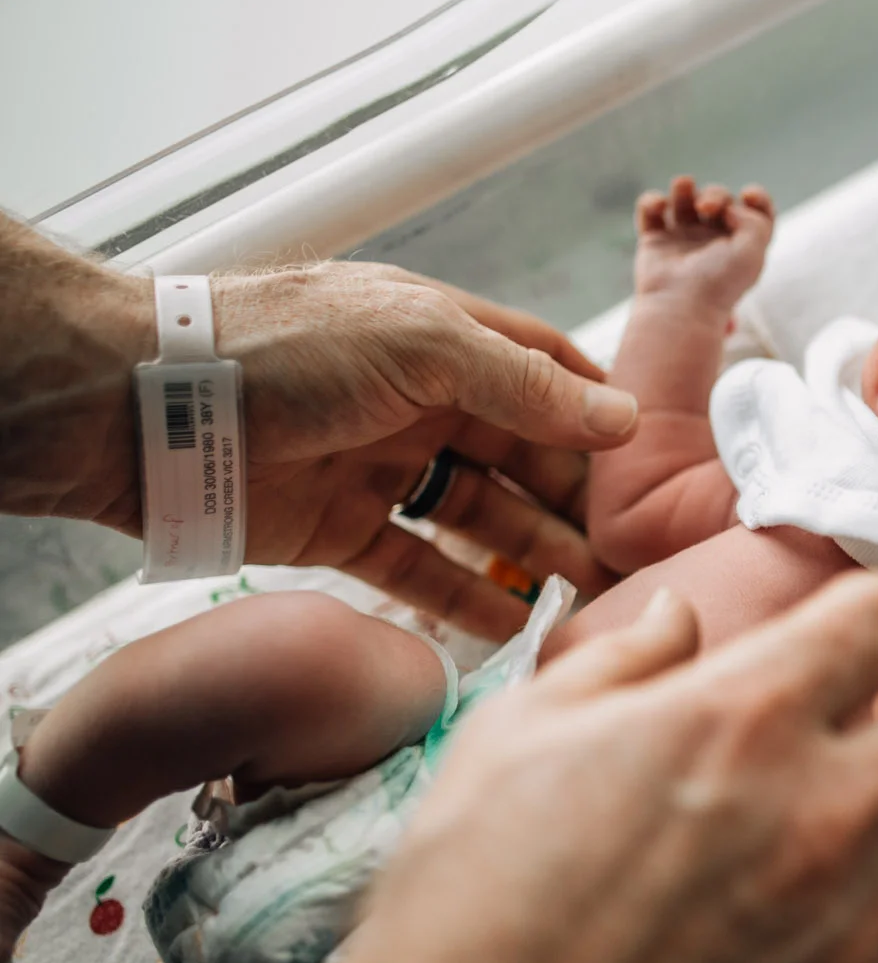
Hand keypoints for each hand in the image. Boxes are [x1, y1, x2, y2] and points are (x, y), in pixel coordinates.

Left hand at [4, 219, 631, 633]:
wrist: (146, 407)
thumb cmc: (286, 349)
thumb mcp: (422, 346)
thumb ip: (524, 387)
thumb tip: (622, 418)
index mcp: (442, 338)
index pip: (543, 370)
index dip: (596, 410)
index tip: (647, 460)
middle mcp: (419, 400)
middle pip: (521, 451)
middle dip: (575, 497)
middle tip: (629, 549)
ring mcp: (382, 466)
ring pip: (479, 513)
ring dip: (533, 550)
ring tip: (586, 593)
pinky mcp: (342, 530)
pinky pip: (420, 569)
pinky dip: (466, 597)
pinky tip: (514, 624)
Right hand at [634, 176, 774, 307]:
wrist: (680, 306)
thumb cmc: (720, 281)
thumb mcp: (754, 249)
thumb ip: (756, 217)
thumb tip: (730, 207)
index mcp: (742, 245)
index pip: (755, 212)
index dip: (757, 197)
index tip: (747, 196)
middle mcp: (714, 240)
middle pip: (718, 198)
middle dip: (715, 195)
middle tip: (707, 209)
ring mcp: (683, 239)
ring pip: (684, 197)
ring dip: (684, 187)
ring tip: (683, 188)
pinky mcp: (655, 241)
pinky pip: (650, 208)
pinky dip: (652, 200)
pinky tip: (660, 208)